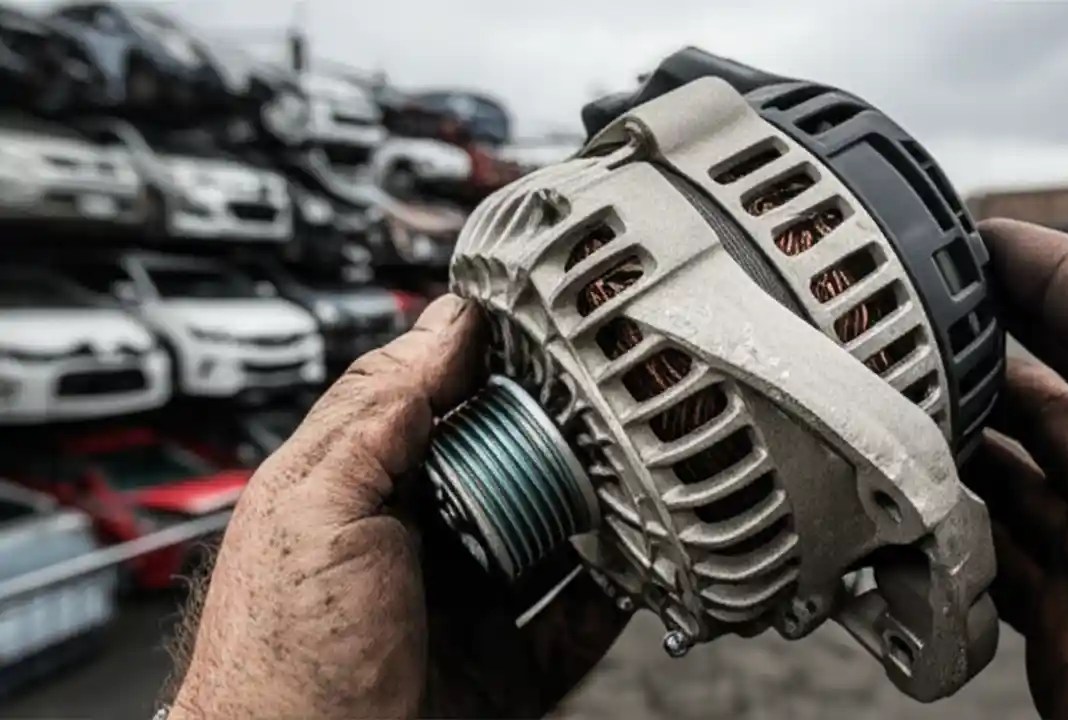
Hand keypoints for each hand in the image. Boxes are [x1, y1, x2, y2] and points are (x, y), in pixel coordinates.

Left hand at [169, 295, 628, 718]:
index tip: (554, 342)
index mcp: (364, 491)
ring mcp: (470, 606)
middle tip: (610, 417)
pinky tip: (639, 564)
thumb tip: (445, 323)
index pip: (442, 404)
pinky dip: (616, 595)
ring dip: (599, 515)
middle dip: (561, 444)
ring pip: (554, 540)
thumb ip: (377, 413)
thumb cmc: (285, 661)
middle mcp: (421, 543)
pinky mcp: (509, 666)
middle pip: (511, 469)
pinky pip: (580, 620)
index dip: (496, 371)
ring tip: (639, 481)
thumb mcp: (317, 507)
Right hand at [963, 220, 1067, 718]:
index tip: (981, 238)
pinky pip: (1000, 553)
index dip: (1055, 270)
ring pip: (1022, 469)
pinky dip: (954, 524)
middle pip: (1061, 389)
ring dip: (960, 433)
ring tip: (896, 407)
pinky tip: (919, 511)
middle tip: (914, 316)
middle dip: (990, 341)